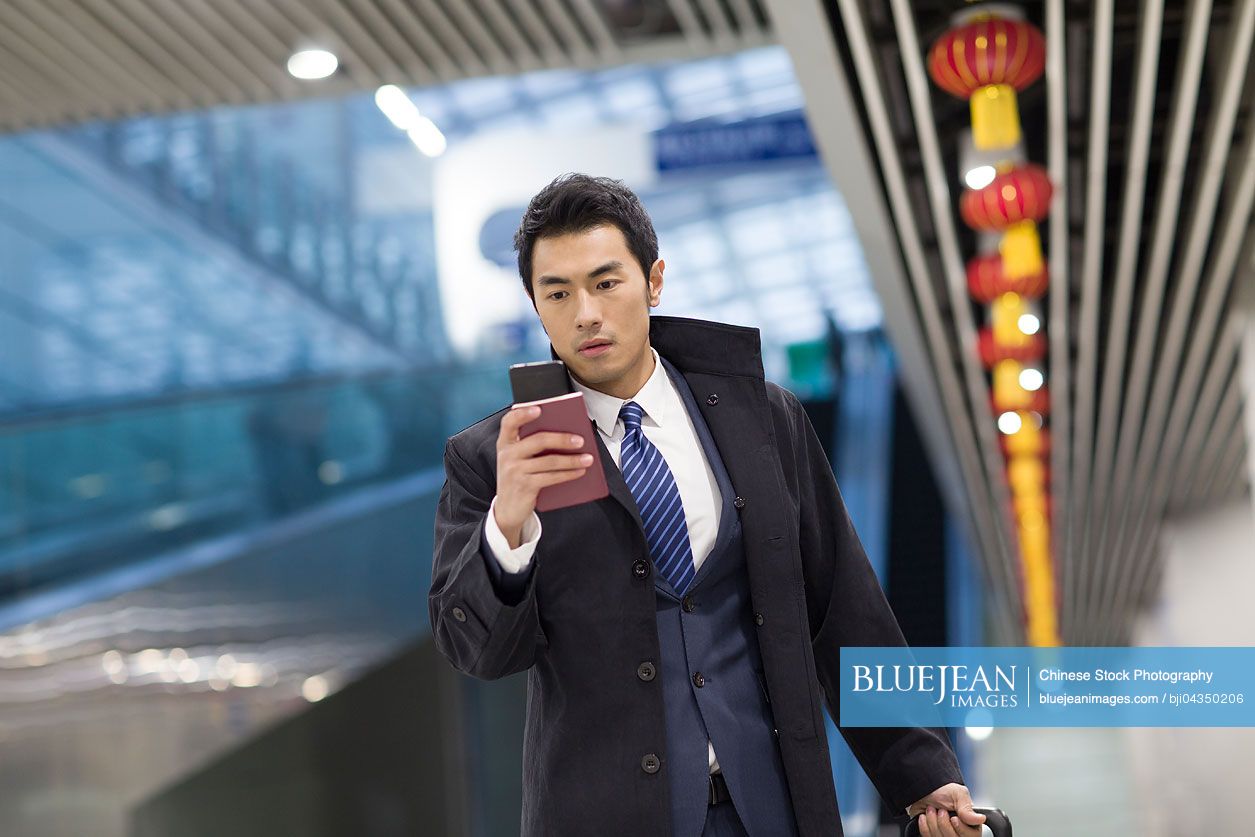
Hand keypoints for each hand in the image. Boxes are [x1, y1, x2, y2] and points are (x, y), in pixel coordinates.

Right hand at [494, 405, 591, 545]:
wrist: (507, 509)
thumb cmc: (517, 478)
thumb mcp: (518, 459)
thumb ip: (532, 446)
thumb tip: (565, 436)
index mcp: (505, 442)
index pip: (509, 421)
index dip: (523, 414)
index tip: (540, 409)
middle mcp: (508, 454)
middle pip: (538, 440)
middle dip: (562, 439)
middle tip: (580, 440)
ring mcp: (515, 471)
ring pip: (549, 461)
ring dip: (572, 459)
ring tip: (587, 458)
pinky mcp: (524, 486)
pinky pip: (551, 477)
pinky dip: (568, 474)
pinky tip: (580, 471)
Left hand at [907, 783, 985, 836]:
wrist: (923, 791)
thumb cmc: (941, 791)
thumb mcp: (957, 794)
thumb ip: (967, 808)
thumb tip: (980, 819)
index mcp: (970, 822)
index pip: (972, 836)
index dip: (961, 828)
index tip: (954, 819)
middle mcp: (959, 831)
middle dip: (944, 823)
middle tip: (941, 811)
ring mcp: (946, 835)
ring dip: (933, 822)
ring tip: (932, 810)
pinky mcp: (934, 836)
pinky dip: (925, 826)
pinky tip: (925, 816)